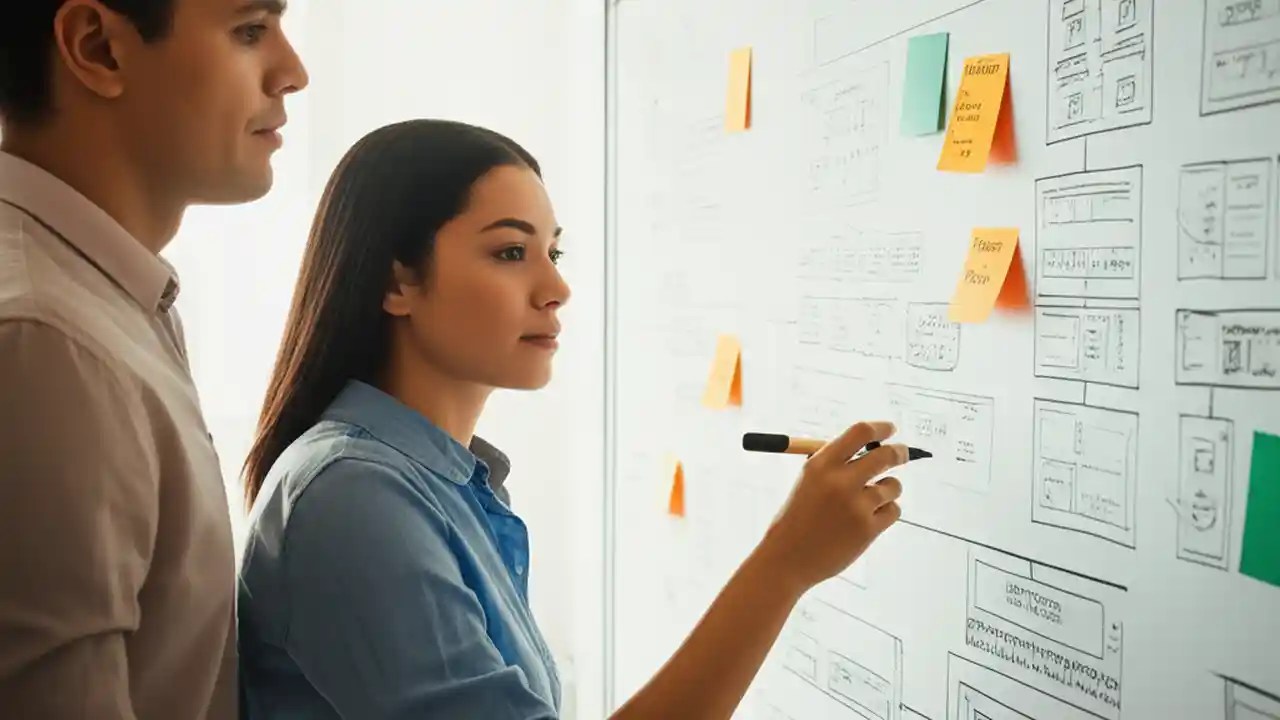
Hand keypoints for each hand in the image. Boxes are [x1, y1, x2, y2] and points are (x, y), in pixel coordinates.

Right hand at [757, 421, 907, 593]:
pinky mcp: (868, 529)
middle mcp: (840, 482)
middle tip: (901, 454)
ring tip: (867, 502)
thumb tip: (871, 446)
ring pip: (893, 485)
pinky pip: (893, 510)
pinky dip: (885, 512)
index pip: (860, 432)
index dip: (880, 428)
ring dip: (887, 489)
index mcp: (821, 465)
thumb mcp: (808, 481)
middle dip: (899, 452)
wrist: (788, 558)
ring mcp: (856, 506)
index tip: (890, 429)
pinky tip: (866, 520)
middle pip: (885, 454)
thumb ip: (836, 463)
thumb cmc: (797, 517)